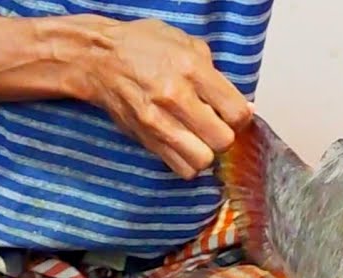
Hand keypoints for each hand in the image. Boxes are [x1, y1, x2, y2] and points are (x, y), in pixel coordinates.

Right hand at [70, 16, 252, 178]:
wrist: (98, 59)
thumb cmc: (143, 47)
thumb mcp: (187, 45)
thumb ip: (217, 76)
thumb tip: (244, 108)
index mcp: (191, 70)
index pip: (236, 113)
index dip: (240, 117)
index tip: (233, 113)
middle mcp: (175, 98)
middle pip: (222, 141)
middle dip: (225, 135)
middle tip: (216, 126)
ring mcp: (158, 122)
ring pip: (202, 160)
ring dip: (206, 152)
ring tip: (200, 138)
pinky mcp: (146, 139)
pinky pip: (181, 168)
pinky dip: (188, 162)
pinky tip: (185, 145)